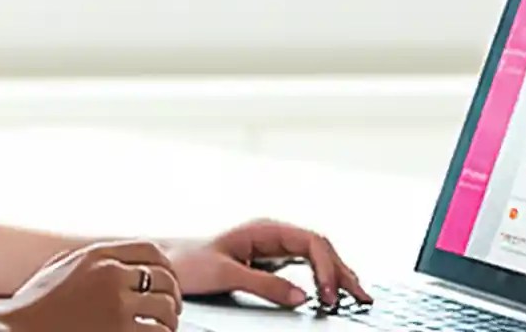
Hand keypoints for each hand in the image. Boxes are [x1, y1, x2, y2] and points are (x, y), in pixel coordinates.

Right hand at [0, 240, 182, 331]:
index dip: (166, 267)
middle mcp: (110, 276)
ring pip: (166, 309)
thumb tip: (118, 260)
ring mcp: (116, 306)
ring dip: (169, 322)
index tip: (168, 282)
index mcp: (97, 256)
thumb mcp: (58, 269)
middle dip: (173, 296)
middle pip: (165, 279)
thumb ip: (89, 260)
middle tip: (171, 311)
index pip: (151, 251)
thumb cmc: (30, 309)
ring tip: (164, 330)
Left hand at [169, 219, 372, 309]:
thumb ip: (265, 286)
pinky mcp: (267, 261)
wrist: (163, 262)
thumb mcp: (226, 274)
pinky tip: (330, 292)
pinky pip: (303, 266)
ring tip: (356, 296)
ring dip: (336, 274)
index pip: (311, 242)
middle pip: (320, 247)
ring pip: (315, 256)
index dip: (326, 268)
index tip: (327, 295)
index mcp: (265, 228)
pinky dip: (320, 278)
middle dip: (342, 271)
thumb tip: (303, 296)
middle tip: (361, 298)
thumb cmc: (188, 261)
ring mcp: (271, 246)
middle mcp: (272, 233)